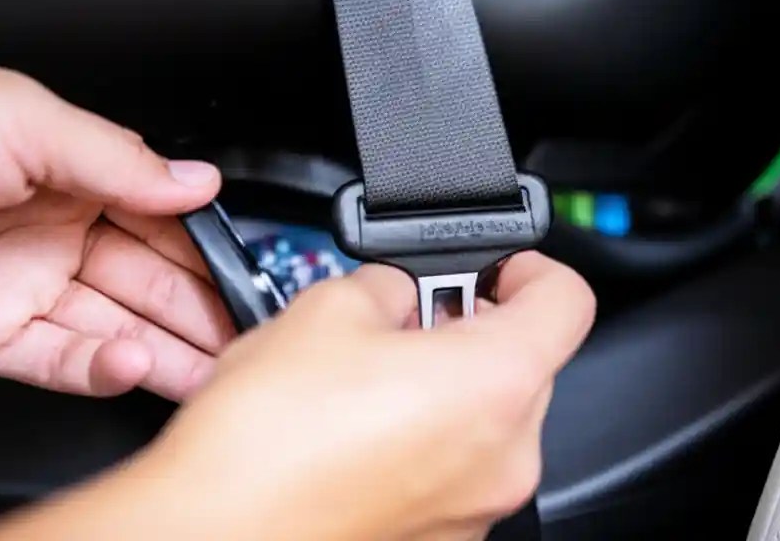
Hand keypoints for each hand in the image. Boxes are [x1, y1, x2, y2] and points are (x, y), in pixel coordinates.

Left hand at [0, 44, 234, 399]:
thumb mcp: (22, 120)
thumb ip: (119, 161)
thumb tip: (200, 181)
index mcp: (73, 168)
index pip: (164, 219)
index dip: (211, 253)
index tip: (253, 281)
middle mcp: (55, 228)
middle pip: (150, 281)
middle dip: (202, 311)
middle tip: (247, 340)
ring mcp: (21, 285)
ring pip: (115, 327)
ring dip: (166, 351)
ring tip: (210, 369)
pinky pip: (58, 361)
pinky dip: (101, 369)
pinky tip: (134, 364)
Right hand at [0, 252, 595, 540]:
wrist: (211, 533)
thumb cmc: (266, 443)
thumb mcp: (327, 307)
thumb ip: (388, 286)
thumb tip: (396, 293)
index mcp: (496, 383)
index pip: (568, 299)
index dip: (533, 267)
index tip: (500, 265)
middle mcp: (505, 456)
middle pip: (527, 365)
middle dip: (473, 331)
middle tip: (410, 318)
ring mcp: (476, 508)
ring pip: (488, 422)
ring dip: (445, 389)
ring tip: (367, 377)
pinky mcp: (441, 539)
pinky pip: (456, 471)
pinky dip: (425, 442)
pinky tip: (357, 430)